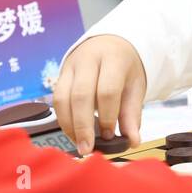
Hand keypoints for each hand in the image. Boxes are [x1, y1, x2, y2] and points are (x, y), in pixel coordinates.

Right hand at [53, 34, 147, 155]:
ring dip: (69, 125)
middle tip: (87, 148)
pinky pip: (56, 99)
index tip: (110, 135)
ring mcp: (70, 66)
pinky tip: (73, 133)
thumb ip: (132, 114)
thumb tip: (132, 142)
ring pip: (62, 98)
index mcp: (113, 58)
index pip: (107, 90)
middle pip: (80, 95)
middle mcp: (88, 59)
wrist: (110, 43)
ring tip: (79, 144)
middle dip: (83, 126)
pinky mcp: (60, 74)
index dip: (107, 116)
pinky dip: (63, 119)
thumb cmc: (124, 67)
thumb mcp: (135, 86)